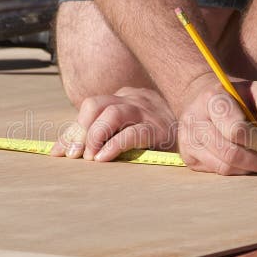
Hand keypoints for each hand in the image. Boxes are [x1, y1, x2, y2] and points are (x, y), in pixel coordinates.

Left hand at [50, 87, 176, 161]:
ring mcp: (145, 112)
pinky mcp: (158, 129)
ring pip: (111, 113)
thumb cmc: (157, 135)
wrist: (197, 131)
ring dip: (95, 135)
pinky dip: (114, 145)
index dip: (72, 131)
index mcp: (123, 98)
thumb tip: (63, 150)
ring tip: (90, 158)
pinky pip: (132, 133)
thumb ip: (100, 135)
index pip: (90, 108)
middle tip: (74, 155)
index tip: (59, 154)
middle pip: (95, 105)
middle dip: (80, 130)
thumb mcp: (128, 128)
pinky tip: (104, 158)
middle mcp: (132, 100)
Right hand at [176, 72, 256, 174]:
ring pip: (223, 166)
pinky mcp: (187, 156)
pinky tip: (241, 160)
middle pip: (229, 152)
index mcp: (212, 98)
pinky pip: (216, 172)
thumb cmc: (237, 99)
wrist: (205, 101)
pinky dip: (235, 170)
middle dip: (254, 160)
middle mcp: (194, 118)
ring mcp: (187, 139)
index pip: (236, 129)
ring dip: (246, 168)